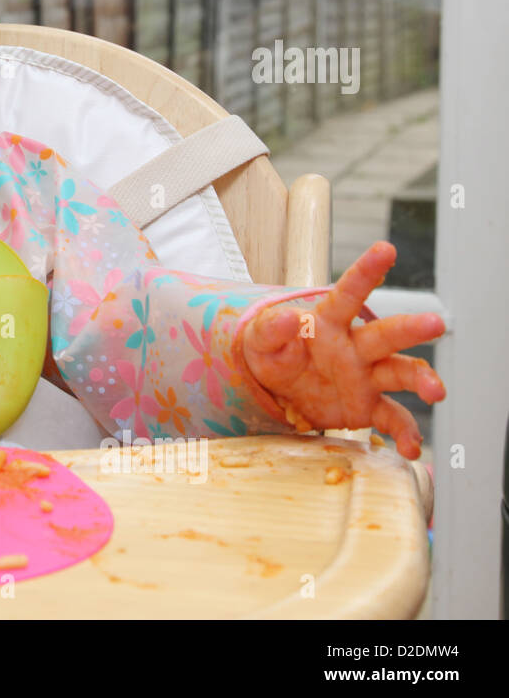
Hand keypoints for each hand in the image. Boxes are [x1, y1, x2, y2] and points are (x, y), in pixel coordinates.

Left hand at [240, 241, 445, 459]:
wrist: (275, 393)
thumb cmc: (272, 356)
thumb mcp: (260, 342)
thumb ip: (271, 330)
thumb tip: (288, 318)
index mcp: (328, 323)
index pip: (348, 294)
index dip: (366, 272)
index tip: (385, 249)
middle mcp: (355, 346)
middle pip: (386, 334)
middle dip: (411, 328)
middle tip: (435, 323)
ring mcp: (365, 376)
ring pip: (401, 372)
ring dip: (421, 379)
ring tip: (436, 391)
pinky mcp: (366, 406)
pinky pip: (391, 419)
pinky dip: (404, 433)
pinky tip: (412, 448)